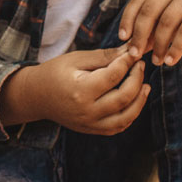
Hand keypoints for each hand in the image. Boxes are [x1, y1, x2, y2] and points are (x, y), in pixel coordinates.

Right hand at [11, 45, 147, 134]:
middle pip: (124, 97)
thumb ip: (104, 56)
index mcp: (80, 90)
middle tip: (141, 66)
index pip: (113, 75)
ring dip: (140, 101)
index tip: (134, 53)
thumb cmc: (55, 73)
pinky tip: (134, 101)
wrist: (36, 96)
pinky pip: (118, 127)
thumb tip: (130, 50)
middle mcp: (86, 110)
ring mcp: (90, 124)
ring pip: (126, 117)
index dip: (128, 62)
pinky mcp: (92, 130)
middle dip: (137, 79)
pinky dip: (131, 115)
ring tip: (146, 86)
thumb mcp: (76, 59)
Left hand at [118, 0, 181, 65]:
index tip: (123, 39)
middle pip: (150, 10)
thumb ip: (152, 29)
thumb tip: (131, 48)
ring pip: (167, 22)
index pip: (139, 0)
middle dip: (140, 35)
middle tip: (136, 54)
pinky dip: (176, 48)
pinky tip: (171, 60)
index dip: (128, 19)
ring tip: (156, 61)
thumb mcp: (171, 19)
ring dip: (158, 45)